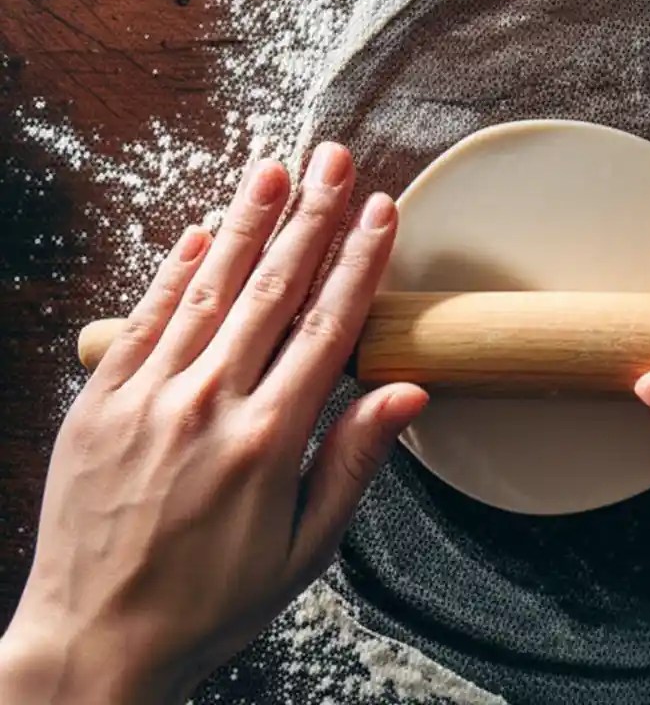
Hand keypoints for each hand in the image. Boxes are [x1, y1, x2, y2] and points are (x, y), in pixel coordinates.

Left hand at [0, 143, 426, 703]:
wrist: (94, 638)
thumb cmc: (210, 602)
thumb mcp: (304, 548)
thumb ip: (352, 461)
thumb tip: (407, 394)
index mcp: (267, 440)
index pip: (328, 328)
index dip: (358, 262)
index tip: (380, 211)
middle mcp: (207, 403)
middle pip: (271, 289)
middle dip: (309, 216)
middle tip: (332, 158)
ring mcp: (146, 395)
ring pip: (206, 288)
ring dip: (243, 223)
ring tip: (272, 169)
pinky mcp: (100, 400)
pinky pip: (144, 319)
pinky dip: (173, 271)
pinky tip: (198, 232)